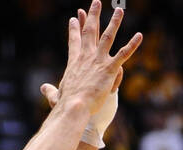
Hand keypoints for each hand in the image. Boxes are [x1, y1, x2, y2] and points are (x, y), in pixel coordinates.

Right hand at [55, 2, 142, 120]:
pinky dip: (132, 45)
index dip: (74, 30)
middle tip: (96, 3)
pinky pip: (123, 54)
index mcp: (74, 62)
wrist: (75, 107)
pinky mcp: (109, 69)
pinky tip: (139, 36)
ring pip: (108, 37)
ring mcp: (98, 61)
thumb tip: (43, 89)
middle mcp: (86, 57)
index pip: (74, 42)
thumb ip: (50, 91)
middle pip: (90, 31)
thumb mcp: (56, 96)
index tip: (73, 19)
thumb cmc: (65, 105)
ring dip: (114, 22)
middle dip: (93, 15)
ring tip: (119, 10)